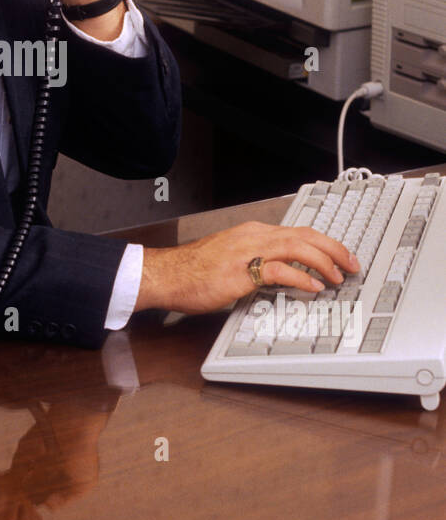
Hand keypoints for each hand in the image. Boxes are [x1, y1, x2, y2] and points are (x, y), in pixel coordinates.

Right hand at [135, 221, 360, 314]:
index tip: (342, 257)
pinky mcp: (240, 271)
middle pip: (305, 235)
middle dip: (334, 249)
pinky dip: (301, 277)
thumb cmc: (193, 271)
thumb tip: (284, 277)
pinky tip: (313, 287)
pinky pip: (279, 270)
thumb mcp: (232, 260)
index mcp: (253, 233)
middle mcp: (254, 236)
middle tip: (353, 264)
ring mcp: (247, 251)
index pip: (299, 231)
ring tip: (339, 277)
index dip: (326, 244)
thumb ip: (258, 264)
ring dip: (324, 262)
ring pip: (297, 247)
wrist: (167, 275)